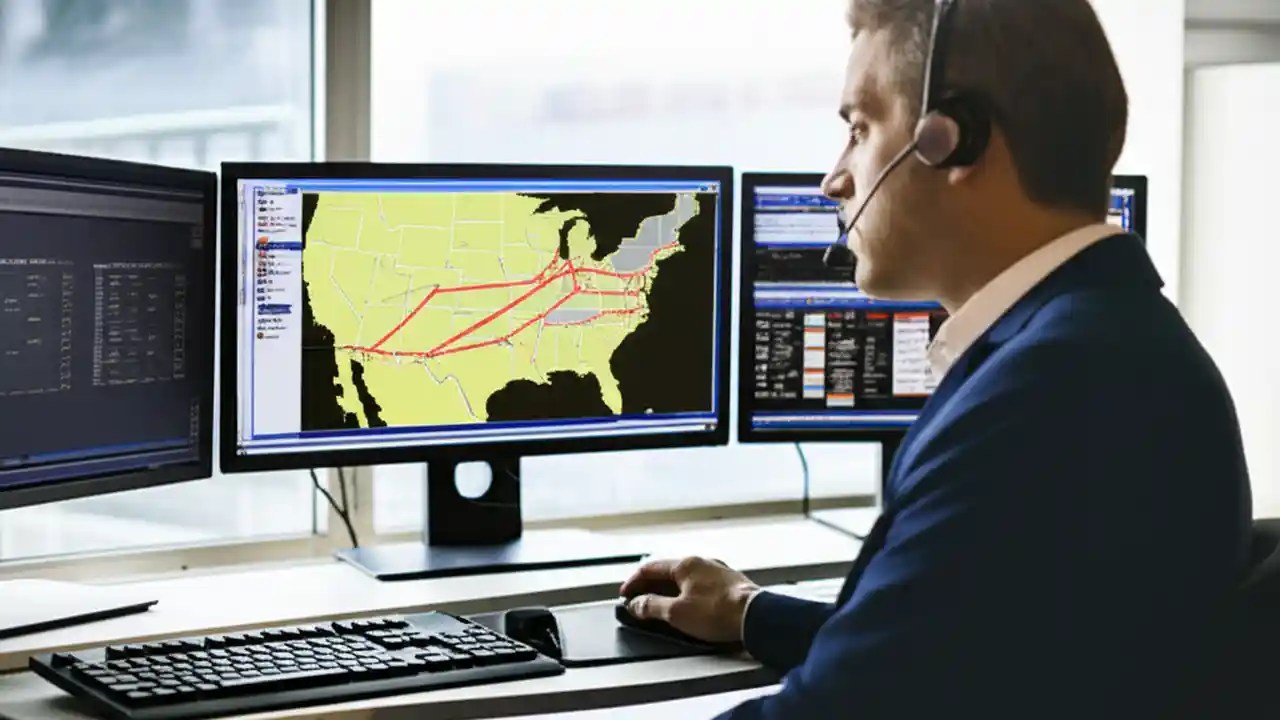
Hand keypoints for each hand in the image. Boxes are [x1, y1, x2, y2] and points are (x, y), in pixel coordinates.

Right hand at [618, 556, 759, 643]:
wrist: (756, 616)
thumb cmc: (717, 612)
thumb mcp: (676, 613)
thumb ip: (652, 607)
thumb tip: (635, 604)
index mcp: (685, 564)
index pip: (650, 568)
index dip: (633, 582)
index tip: (625, 596)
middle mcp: (702, 562)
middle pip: (668, 572)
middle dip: (650, 587)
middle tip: (639, 602)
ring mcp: (718, 572)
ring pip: (686, 578)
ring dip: (669, 590)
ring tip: (661, 606)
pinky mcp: (730, 584)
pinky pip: (701, 585)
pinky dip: (687, 594)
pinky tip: (689, 606)